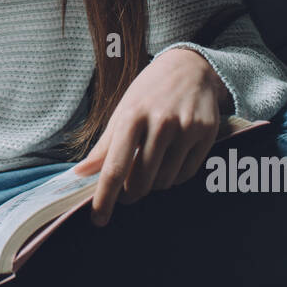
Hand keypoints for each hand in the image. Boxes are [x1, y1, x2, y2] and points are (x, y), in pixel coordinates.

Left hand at [72, 49, 227, 226]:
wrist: (190, 67)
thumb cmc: (149, 92)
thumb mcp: (123, 110)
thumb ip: (104, 146)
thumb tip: (80, 174)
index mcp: (132, 116)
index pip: (115, 168)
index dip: (105, 198)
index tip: (99, 219)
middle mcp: (160, 122)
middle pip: (141, 181)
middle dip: (131, 194)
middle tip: (127, 192)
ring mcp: (186, 129)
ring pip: (164, 181)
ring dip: (153, 185)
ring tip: (150, 169)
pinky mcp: (206, 135)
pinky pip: (186, 175)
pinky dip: (174, 178)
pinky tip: (170, 164)